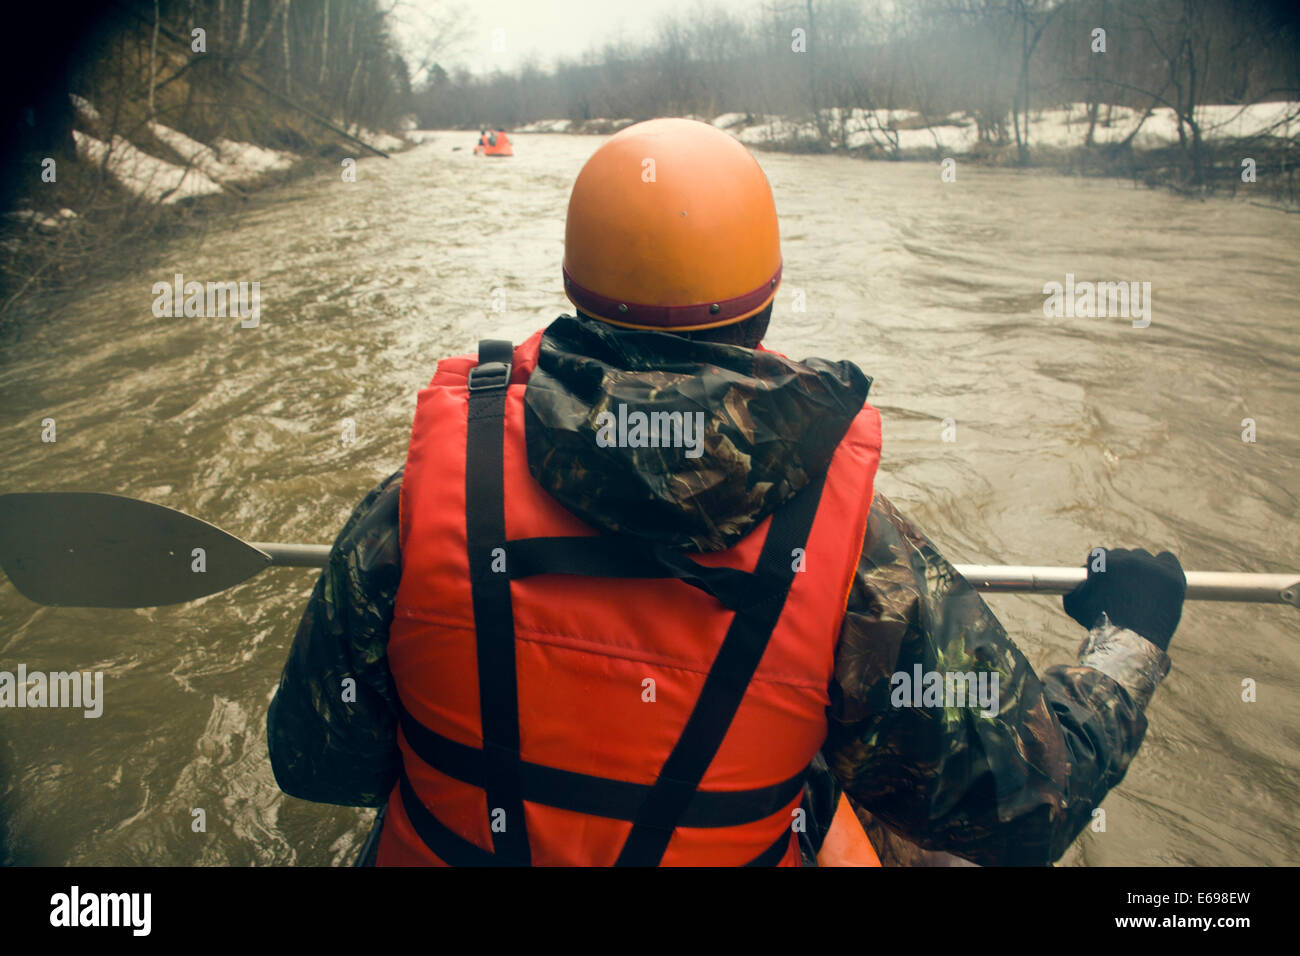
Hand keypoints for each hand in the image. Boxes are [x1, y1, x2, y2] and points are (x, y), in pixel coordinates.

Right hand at [1063, 548, 1186, 651]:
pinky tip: (1159, 579)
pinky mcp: (1171, 575)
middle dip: (1120, 569)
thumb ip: (1074, 586)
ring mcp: (1151, 567)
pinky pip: (1167, 559)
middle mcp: (1128, 559)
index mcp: (1103, 562)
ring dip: (1140, 569)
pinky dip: (1163, 566)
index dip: (1101, 569)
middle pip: (1122, 555)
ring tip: (1140, 590)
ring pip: (1144, 558)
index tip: (1104, 581)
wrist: (1129, 643)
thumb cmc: (1098, 626)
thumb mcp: (1074, 605)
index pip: (1100, 554)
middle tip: (1122, 589)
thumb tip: (1082, 575)